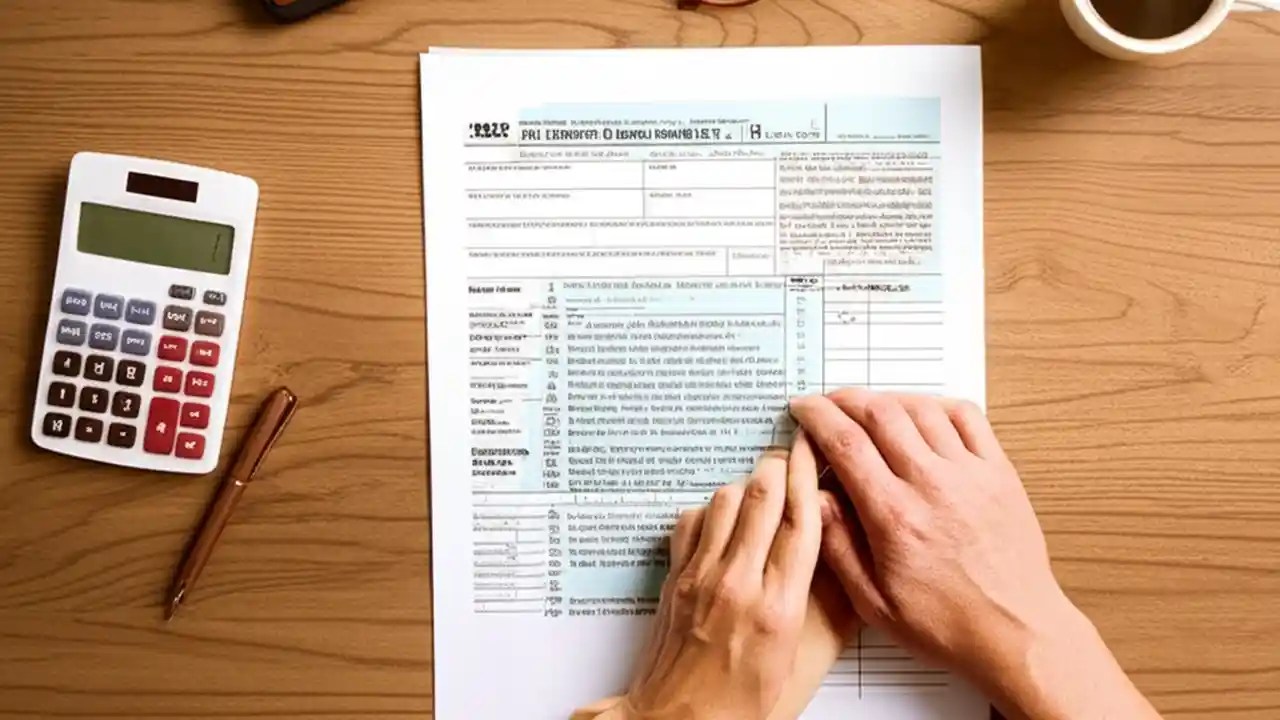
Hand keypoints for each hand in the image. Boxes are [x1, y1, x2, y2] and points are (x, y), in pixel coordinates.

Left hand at [577, 433, 826, 719]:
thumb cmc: (741, 710)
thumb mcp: (805, 669)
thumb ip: (833, 617)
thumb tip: (854, 573)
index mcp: (779, 608)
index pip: (802, 522)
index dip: (811, 476)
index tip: (816, 450)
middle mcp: (737, 583)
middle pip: (762, 496)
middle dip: (780, 466)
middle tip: (791, 456)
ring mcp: (701, 576)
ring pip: (725, 499)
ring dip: (747, 485)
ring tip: (762, 490)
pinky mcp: (675, 577)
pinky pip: (692, 520)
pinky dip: (711, 509)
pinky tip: (724, 521)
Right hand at [790, 389, 1160, 719]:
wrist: (1016, 633)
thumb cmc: (946, 625)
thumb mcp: (873, 603)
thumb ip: (837, 545)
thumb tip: (814, 497)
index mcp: (894, 517)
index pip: (845, 443)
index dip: (817, 417)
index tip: (802, 409)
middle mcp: (932, 485)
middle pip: (879, 413)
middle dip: (844, 399)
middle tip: (828, 404)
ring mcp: (970, 474)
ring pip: (921, 408)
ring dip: (887, 399)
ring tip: (868, 408)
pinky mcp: (999, 473)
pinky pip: (967, 417)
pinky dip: (937, 404)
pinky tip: (921, 414)